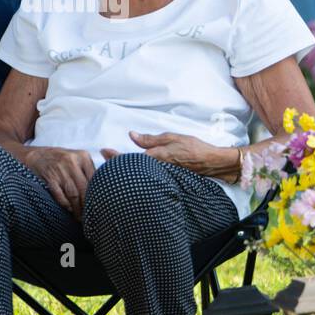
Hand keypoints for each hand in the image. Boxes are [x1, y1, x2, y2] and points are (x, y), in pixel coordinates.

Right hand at [23, 146, 95, 219]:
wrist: (36, 155)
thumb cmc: (61, 161)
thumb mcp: (77, 159)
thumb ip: (88, 171)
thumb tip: (100, 192)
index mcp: (83, 157)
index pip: (94, 179)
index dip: (97, 195)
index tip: (100, 206)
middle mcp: (72, 162)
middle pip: (85, 188)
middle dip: (87, 205)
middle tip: (90, 216)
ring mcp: (60, 169)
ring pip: (74, 194)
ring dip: (77, 208)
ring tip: (80, 217)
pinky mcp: (49, 176)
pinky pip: (60, 194)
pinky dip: (65, 204)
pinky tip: (68, 209)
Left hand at [104, 131, 237, 179]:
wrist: (211, 163)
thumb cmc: (194, 148)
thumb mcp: (171, 138)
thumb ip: (150, 139)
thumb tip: (132, 135)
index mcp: (155, 158)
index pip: (128, 158)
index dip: (114, 156)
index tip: (104, 150)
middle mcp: (156, 170)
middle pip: (130, 170)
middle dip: (115, 165)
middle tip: (104, 158)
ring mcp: (161, 176)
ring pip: (138, 174)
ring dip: (126, 170)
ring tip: (115, 165)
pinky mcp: (166, 179)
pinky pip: (147, 177)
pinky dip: (138, 173)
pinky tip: (135, 171)